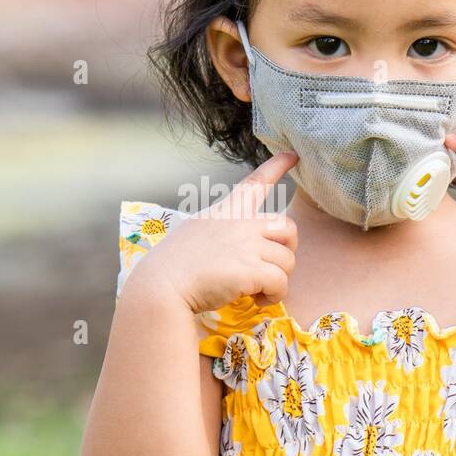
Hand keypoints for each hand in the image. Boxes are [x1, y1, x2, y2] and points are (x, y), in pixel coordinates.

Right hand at [130, 152, 299, 312]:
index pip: (255, 182)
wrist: (162, 285)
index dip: (276, 166)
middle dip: (288, 249)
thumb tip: (238, 248)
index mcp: (226, 211)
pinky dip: (274, 296)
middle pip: (288, 227)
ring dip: (278, 280)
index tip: (293, 155)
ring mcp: (247, 245)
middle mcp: (241, 223)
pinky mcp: (252, 270)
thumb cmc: (173, 264)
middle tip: (272, 267)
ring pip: (287, 261)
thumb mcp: (195, 230)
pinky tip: (258, 300)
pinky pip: (281, 283)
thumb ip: (220, 230)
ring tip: (258, 292)